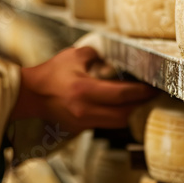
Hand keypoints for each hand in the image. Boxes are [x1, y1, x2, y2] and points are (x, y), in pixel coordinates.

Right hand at [10, 46, 156, 133]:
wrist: (30, 95)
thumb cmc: (51, 73)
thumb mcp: (73, 56)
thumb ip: (96, 54)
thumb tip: (113, 56)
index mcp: (84, 90)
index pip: (121, 94)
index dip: (141, 91)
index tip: (153, 86)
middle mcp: (85, 110)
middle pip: (124, 115)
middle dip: (141, 105)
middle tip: (151, 95)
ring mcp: (83, 122)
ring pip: (117, 123)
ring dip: (130, 113)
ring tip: (139, 100)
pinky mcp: (80, 128)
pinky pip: (105, 124)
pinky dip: (115, 115)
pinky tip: (120, 105)